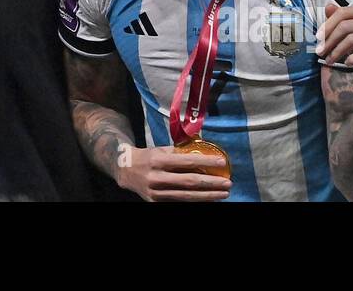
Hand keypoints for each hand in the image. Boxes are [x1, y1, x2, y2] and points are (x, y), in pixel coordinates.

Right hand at [116, 144, 231, 201]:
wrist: (124, 171)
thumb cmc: (148, 157)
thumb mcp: (161, 150)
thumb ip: (179, 152)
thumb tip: (203, 149)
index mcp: (158, 160)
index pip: (186, 161)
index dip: (206, 162)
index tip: (222, 162)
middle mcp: (156, 177)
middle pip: (189, 182)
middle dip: (211, 183)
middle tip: (228, 183)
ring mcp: (155, 192)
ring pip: (186, 196)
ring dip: (208, 195)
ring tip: (223, 193)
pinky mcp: (155, 203)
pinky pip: (178, 202)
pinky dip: (195, 201)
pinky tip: (208, 199)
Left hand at [316, 4, 352, 87]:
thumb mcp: (346, 31)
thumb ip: (338, 18)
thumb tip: (328, 6)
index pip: (343, 13)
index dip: (327, 25)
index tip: (317, 38)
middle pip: (346, 26)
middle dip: (329, 40)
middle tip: (320, 52)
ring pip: (352, 39)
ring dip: (337, 52)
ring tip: (329, 60)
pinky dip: (352, 58)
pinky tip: (346, 63)